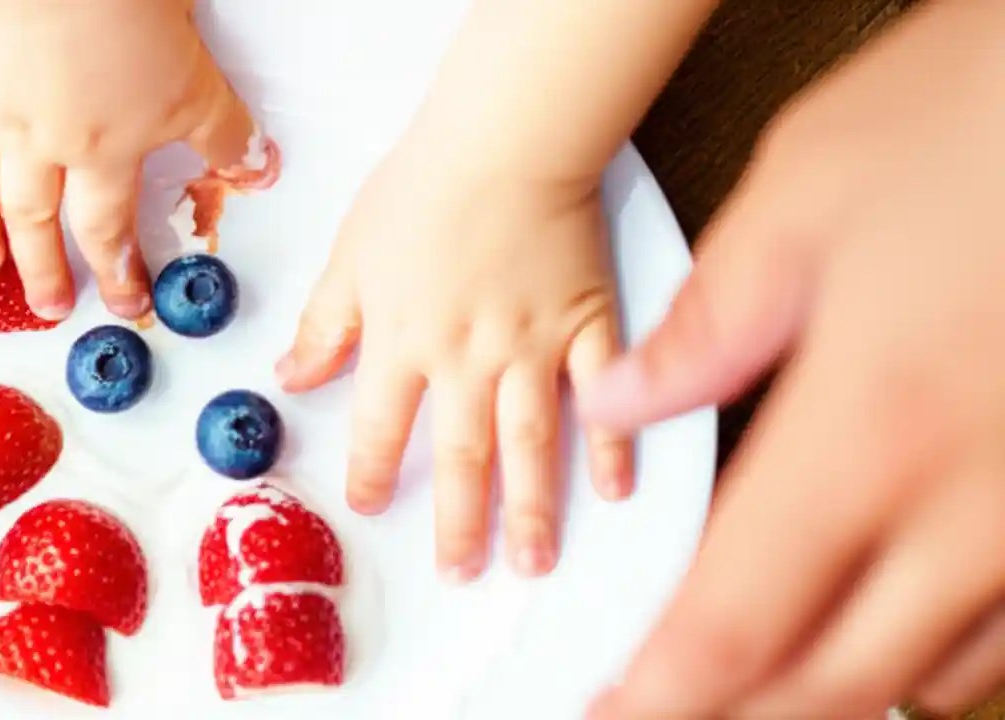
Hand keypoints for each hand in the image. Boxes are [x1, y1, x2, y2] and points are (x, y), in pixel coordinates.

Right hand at [0, 0, 255, 319]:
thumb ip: (189, 26)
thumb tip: (197, 22)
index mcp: (164, 100)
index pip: (222, 139)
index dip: (245, 160)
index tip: (254, 172)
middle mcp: (95, 136)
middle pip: (109, 224)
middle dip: (120, 272)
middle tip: (127, 305)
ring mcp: (30, 131)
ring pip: (33, 219)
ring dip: (39, 268)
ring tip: (45, 302)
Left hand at [277, 142, 631, 580]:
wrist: (504, 136)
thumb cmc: (423, 188)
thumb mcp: (351, 254)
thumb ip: (324, 325)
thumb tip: (289, 378)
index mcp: (404, 341)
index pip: (381, 429)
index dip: (372, 475)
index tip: (370, 509)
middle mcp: (468, 357)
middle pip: (462, 457)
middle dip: (460, 525)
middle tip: (462, 576)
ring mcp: (533, 344)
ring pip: (531, 442)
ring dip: (531, 508)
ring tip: (533, 563)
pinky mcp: (587, 320)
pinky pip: (604, 391)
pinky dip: (613, 440)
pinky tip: (615, 488)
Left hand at [582, 1, 1004, 715]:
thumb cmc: (982, 119)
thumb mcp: (808, 197)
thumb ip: (706, 326)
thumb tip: (625, 397)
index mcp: (869, 432)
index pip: (735, 619)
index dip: (661, 690)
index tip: (612, 711)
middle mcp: (970, 506)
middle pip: (827, 679)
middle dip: (731, 714)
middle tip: (665, 710)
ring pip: (923, 677)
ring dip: (825, 697)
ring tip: (754, 688)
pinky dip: (925, 663)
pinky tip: (885, 643)